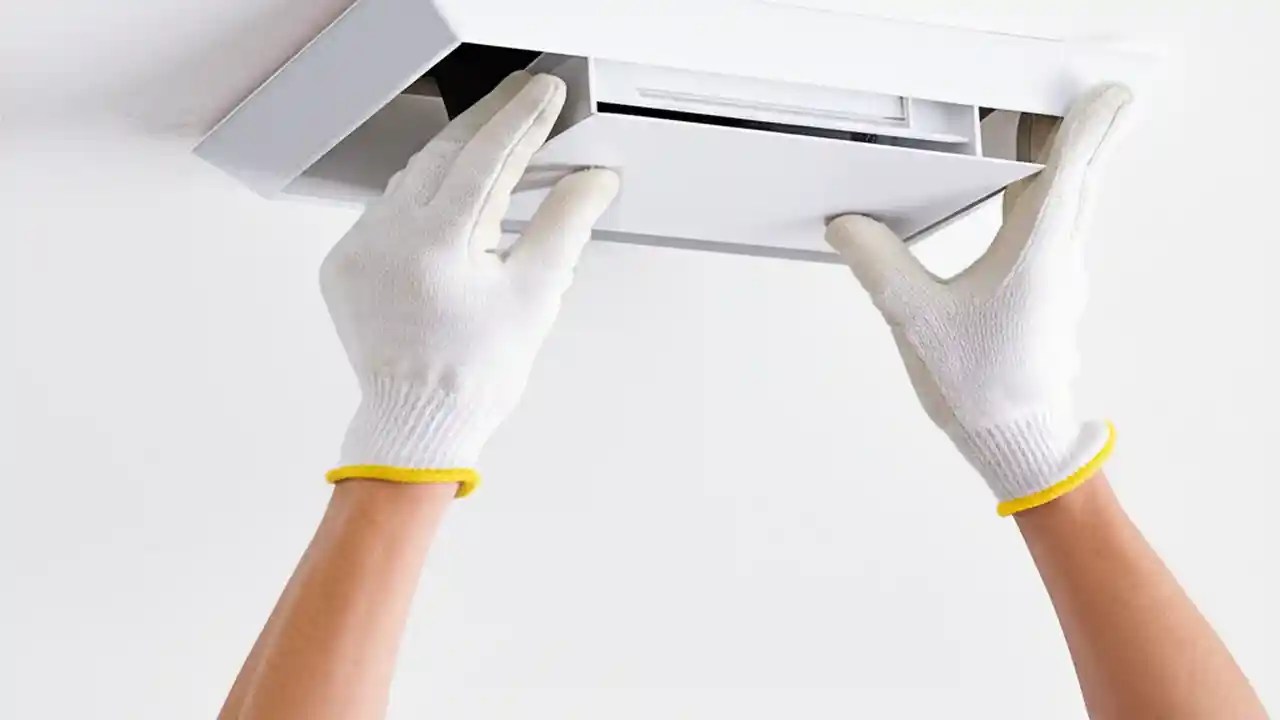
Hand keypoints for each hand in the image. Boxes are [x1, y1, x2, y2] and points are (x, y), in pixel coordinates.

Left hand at [319, 72, 618, 494]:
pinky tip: (448, 195)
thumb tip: (591, 180)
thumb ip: (564, 225)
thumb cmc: (474, 374)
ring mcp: (358, 250)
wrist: (418, 422)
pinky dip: (420, 196)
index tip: (544, 95)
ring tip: (494, 143)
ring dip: (454, 157)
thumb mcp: (535, 295)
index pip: (487, 158)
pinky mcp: (343, 265)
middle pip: (445, 156)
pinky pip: (386, 209)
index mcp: (437, 247)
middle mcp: (387, 240)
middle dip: (488, 123)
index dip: (522, 120)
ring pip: (412, 179)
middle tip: (523, 98)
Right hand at [825, 84, 1132, 514]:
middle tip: (1040, 107)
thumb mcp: (915, 318)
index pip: (1070, 165)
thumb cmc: (980, 388)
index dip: (1085, 121)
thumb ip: (878, 263)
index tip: (1094, 94)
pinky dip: (1043, 200)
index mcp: (1036, 251)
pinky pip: (1056, 230)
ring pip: (1068, 203)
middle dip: (1063, 132)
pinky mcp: (1052, 298)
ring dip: (1054, 166)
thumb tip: (847, 225)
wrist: (1019, 446)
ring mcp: (1062, 279)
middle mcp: (1060, 258)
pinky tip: (1014, 203)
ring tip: (1028, 140)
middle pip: (1075, 175)